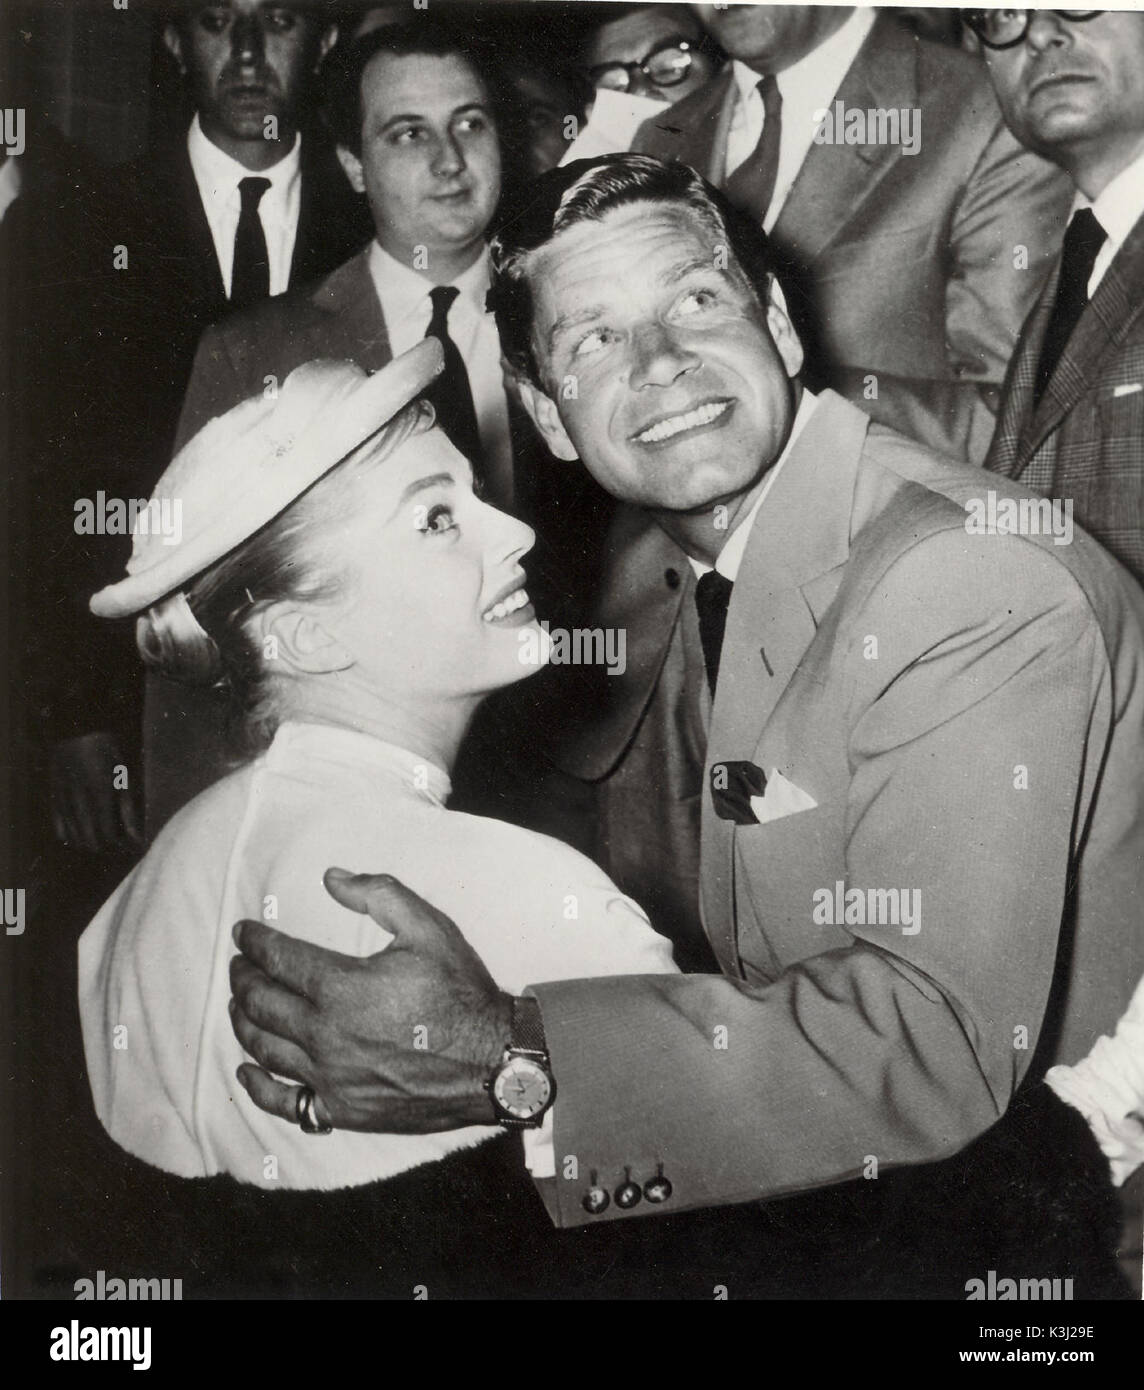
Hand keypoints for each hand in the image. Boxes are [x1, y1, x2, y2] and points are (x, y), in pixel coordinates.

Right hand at [49, 732, 141, 851]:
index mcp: (101, 794)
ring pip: (75, 838)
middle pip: (92, 842)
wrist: (77, 730)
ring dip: (91, 844)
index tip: (133, 844)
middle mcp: (79, 801)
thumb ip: (128, 808)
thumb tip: (136, 837)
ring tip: (106, 839)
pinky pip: (59, 828)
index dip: (122, 846)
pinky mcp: (53, 798)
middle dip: (109, 848)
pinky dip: (71, 837)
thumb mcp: (124, 776)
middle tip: (121, 844)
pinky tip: (83, 835)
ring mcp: (63, 800)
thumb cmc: (109, 752)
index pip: (109, 836)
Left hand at [229, 869, 513, 1133]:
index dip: (255, 942)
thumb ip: (378, 894)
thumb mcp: (428, 927)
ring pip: (265, 1049)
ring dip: (243, 1023)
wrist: (493, 1061)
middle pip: (262, 1003)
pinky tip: (246, 1071)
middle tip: (239, 965)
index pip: (279, 960)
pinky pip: (285, 1103)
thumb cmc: (461, 992)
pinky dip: (258, 1087)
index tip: (243, 933)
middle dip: (244, 978)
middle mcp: (325, 1035)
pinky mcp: (342, 1109)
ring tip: (239, 1005)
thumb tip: (332, 878)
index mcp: (341, 987)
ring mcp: (330, 1077)